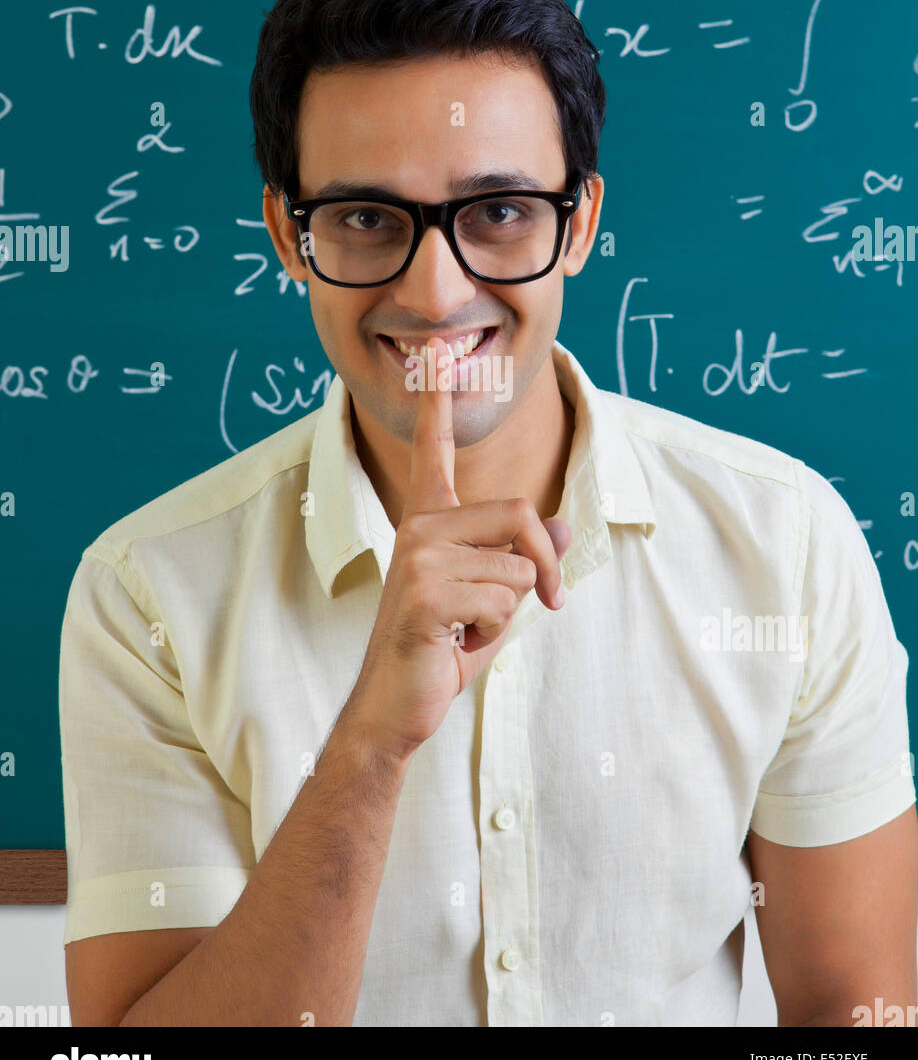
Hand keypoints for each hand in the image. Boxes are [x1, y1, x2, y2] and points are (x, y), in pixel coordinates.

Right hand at [347, 336, 571, 760]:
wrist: (396, 706)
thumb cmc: (441, 650)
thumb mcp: (493, 598)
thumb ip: (522, 557)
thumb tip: (561, 521)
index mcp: (429, 520)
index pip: (435, 451)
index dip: (437, 403)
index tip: (434, 352)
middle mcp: (419, 526)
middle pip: (520, 513)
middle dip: (546, 564)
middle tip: (546, 602)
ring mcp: (417, 556)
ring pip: (517, 566)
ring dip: (511, 609)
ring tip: (467, 629)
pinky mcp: (423, 591)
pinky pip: (503, 597)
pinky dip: (495, 630)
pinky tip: (454, 642)